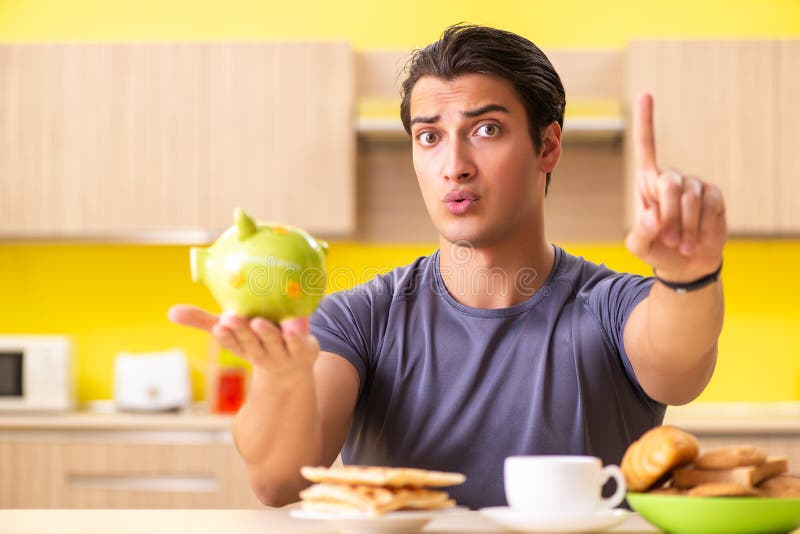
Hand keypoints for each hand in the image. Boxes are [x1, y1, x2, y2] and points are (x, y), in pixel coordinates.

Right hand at [167, 305, 318, 375]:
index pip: (231, 342)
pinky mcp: (303, 350)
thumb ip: (202, 320)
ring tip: (258, 322)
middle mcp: (261, 351)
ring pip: (274, 342)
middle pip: (250, 342)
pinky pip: (299, 344)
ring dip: (266, 334)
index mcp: (242, 346)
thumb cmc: (255, 340)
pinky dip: (296, 337)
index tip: (219, 326)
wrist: (291, 366)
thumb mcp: (230, 330)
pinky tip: (294, 327)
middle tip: (231, 319)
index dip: (225, 335)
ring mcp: (282, 353)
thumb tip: (171, 312)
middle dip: (241, 332)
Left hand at [625, 93, 726, 281]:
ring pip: (690, 198)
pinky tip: (695, 238)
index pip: (646, 147)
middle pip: (669, 182)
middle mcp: (671, 178)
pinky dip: (700, 227)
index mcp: (647, 183)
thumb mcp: (639, 245)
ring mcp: (694, 185)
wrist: (685, 263)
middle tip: (666, 237)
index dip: (645, 121)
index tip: (646, 94)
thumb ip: (640, 233)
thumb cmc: (657, 249)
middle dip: (667, 214)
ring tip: (679, 243)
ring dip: (684, 226)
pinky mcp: (714, 196)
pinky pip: (709, 206)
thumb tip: (653, 218)